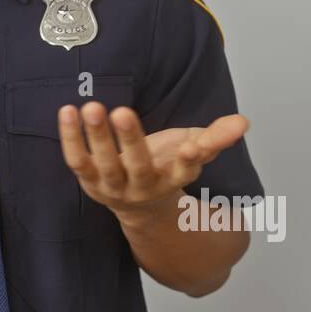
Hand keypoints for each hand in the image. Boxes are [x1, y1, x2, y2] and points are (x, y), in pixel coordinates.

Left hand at [56, 102, 247, 224]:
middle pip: (138, 166)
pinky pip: (78, 161)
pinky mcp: (90, 181)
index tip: (192, 146)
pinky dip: (71, 138)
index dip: (190, 159)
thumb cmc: (167, 166)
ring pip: (105, 164)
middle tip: (123, 112)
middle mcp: (144, 187)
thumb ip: (217, 137)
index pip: (185, 170)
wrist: (139, 204)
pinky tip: (67, 111)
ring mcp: (115, 187)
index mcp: (175, 178)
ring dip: (97, 137)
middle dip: (131, 140)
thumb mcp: (194, 149)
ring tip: (92, 107)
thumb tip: (243, 122)